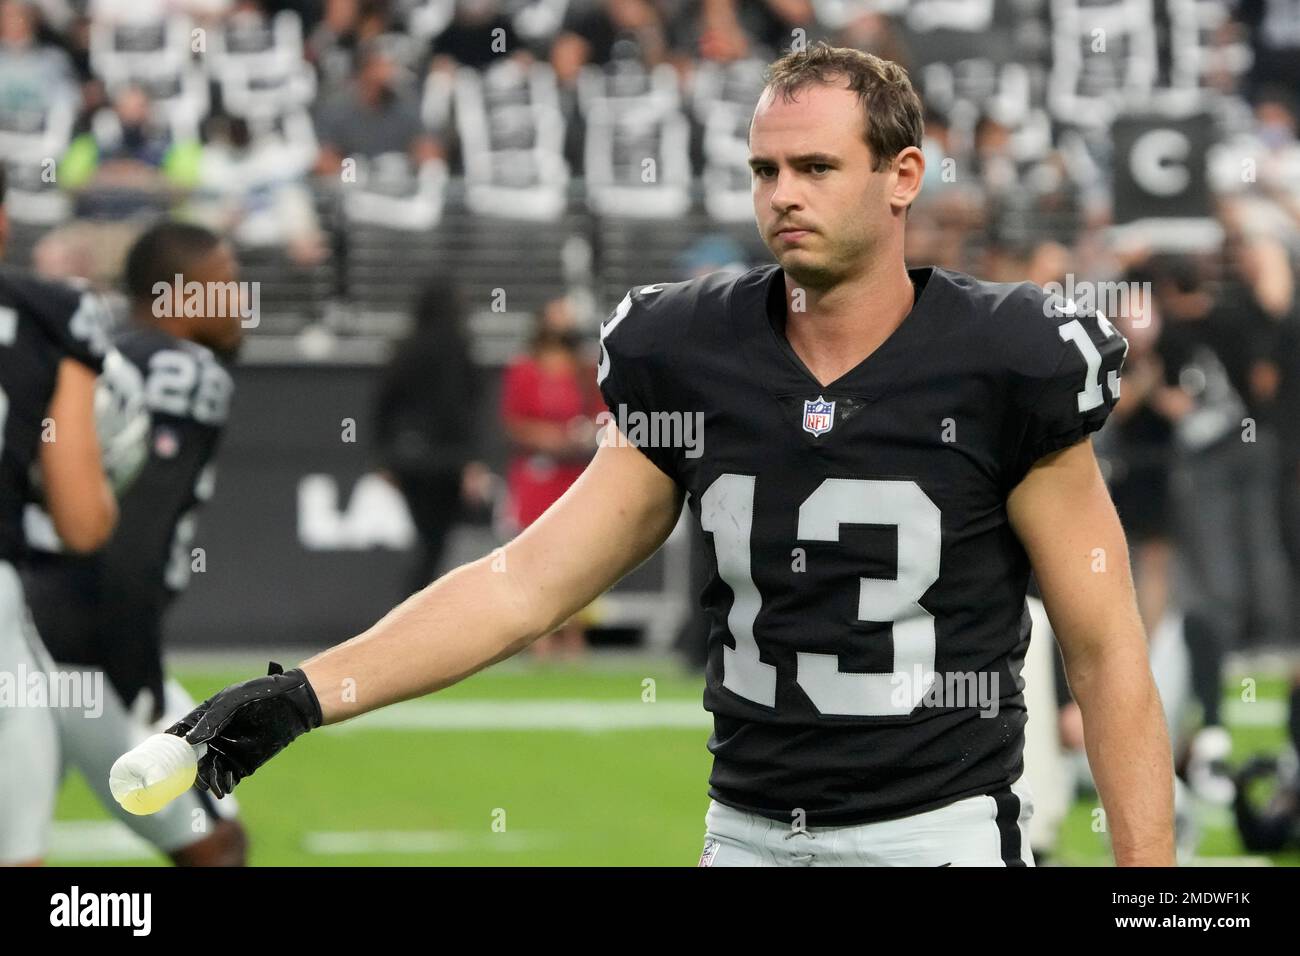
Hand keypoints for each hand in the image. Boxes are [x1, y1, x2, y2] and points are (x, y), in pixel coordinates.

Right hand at [165, 662, 321, 797]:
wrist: (293, 704)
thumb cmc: (262, 694)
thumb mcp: (234, 701)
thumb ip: (212, 720)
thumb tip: (189, 741)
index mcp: (204, 718)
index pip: (178, 734)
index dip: (167, 746)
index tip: (157, 760)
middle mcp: (211, 737)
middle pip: (190, 759)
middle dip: (186, 771)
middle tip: (189, 779)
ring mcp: (226, 751)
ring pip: (208, 771)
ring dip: (207, 780)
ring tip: (212, 786)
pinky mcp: (243, 763)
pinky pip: (228, 777)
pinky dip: (224, 785)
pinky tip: (224, 789)